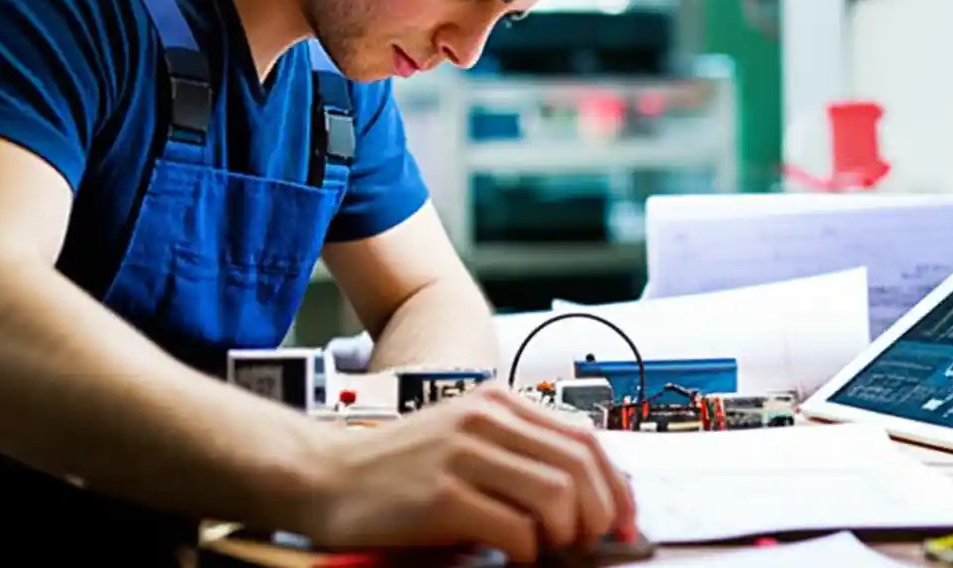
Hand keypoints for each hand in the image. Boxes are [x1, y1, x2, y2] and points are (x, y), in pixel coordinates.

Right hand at [302, 382, 636, 561]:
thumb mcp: (467, 440)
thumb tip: (591, 495)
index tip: (626, 520)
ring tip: (550, 549)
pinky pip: (516, 530)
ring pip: (556, 495)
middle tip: (588, 543)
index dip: (616, 483)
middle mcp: (485, 417)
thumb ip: (521, 453)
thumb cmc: (402, 468)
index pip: (584, 437)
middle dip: (598, 514)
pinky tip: (513, 556)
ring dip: (565, 534)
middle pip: (578, 466)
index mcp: (498, 401)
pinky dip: (527, 552)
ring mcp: (463, 453)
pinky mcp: (442, 495)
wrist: (326, 477)